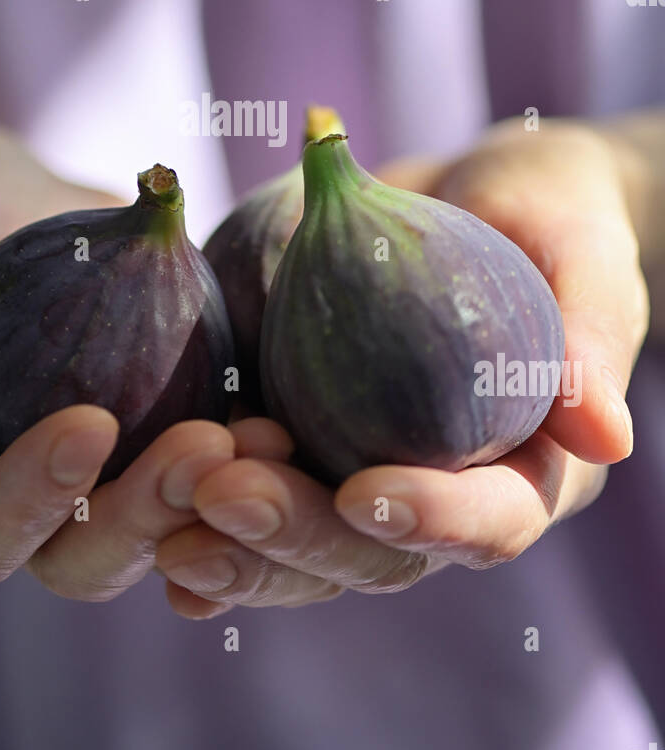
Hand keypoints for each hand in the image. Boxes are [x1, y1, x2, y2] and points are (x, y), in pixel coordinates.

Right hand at [0, 114, 241, 597]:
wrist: (14, 198)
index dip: (25, 498)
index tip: (87, 425)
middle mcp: (27, 498)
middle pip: (79, 560)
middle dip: (143, 517)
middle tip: (203, 449)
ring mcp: (107, 481)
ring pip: (164, 537)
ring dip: (218, 505)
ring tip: (269, 442)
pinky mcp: (169, 440)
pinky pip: (216, 477)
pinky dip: (254, 464)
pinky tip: (292, 421)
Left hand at [156, 119, 648, 616]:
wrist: (471, 195)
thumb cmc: (545, 212)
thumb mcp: (579, 250)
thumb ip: (590, 336)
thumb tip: (606, 438)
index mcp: (530, 466)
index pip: (492, 519)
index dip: (433, 518)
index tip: (365, 488)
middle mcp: (444, 495)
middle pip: (377, 554)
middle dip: (300, 532)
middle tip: (224, 493)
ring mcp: (365, 479)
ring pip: (303, 549)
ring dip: (234, 541)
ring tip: (163, 511)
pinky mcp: (304, 452)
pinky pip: (252, 507)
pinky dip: (198, 523)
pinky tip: (144, 526)